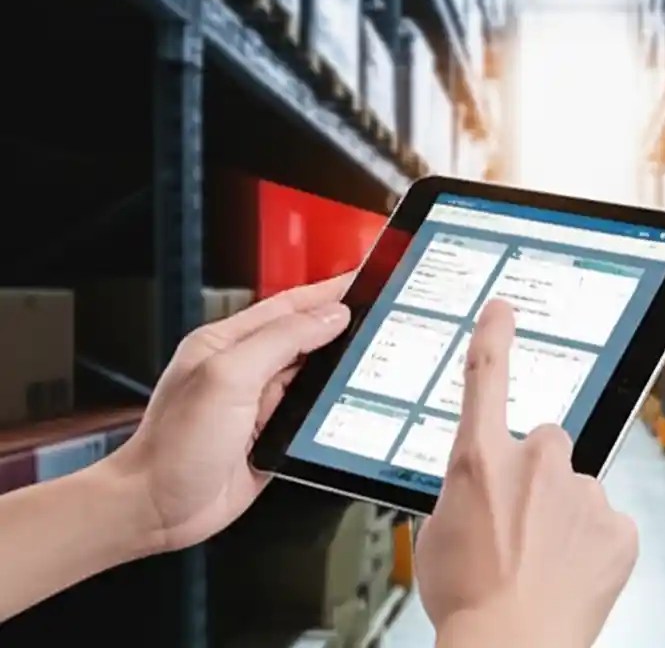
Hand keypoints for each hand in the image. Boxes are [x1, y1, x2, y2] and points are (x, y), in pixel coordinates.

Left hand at [104, 275, 352, 553]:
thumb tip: (328, 317)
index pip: (289, 306)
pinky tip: (352, 403)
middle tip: (382, 317)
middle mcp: (245, 370)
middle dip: (343, 326)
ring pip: (314, 376)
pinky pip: (312, 414)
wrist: (157, 509)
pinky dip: (334, 407)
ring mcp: (258, 404)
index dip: (329, 292)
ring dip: (342, 368)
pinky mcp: (271, 437)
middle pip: (306, 338)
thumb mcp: (228, 378)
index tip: (363, 280)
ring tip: (376, 355)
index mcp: (227, 342)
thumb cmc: (172, 447)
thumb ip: (280, 341)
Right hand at [415, 301, 639, 647]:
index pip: (486, 378)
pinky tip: (570, 574)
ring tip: (542, 563)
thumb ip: (467, 493)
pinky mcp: (619, 526)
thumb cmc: (467, 600)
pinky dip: (592, 545)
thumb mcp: (438, 533)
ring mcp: (583, 493)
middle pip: (546, 443)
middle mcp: (536, 464)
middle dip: (537, 472)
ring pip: (576, 489)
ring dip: (563, 515)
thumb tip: (485, 491)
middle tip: (521, 523)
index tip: (503, 310)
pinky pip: (606, 523)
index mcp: (480, 461)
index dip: (494, 337)